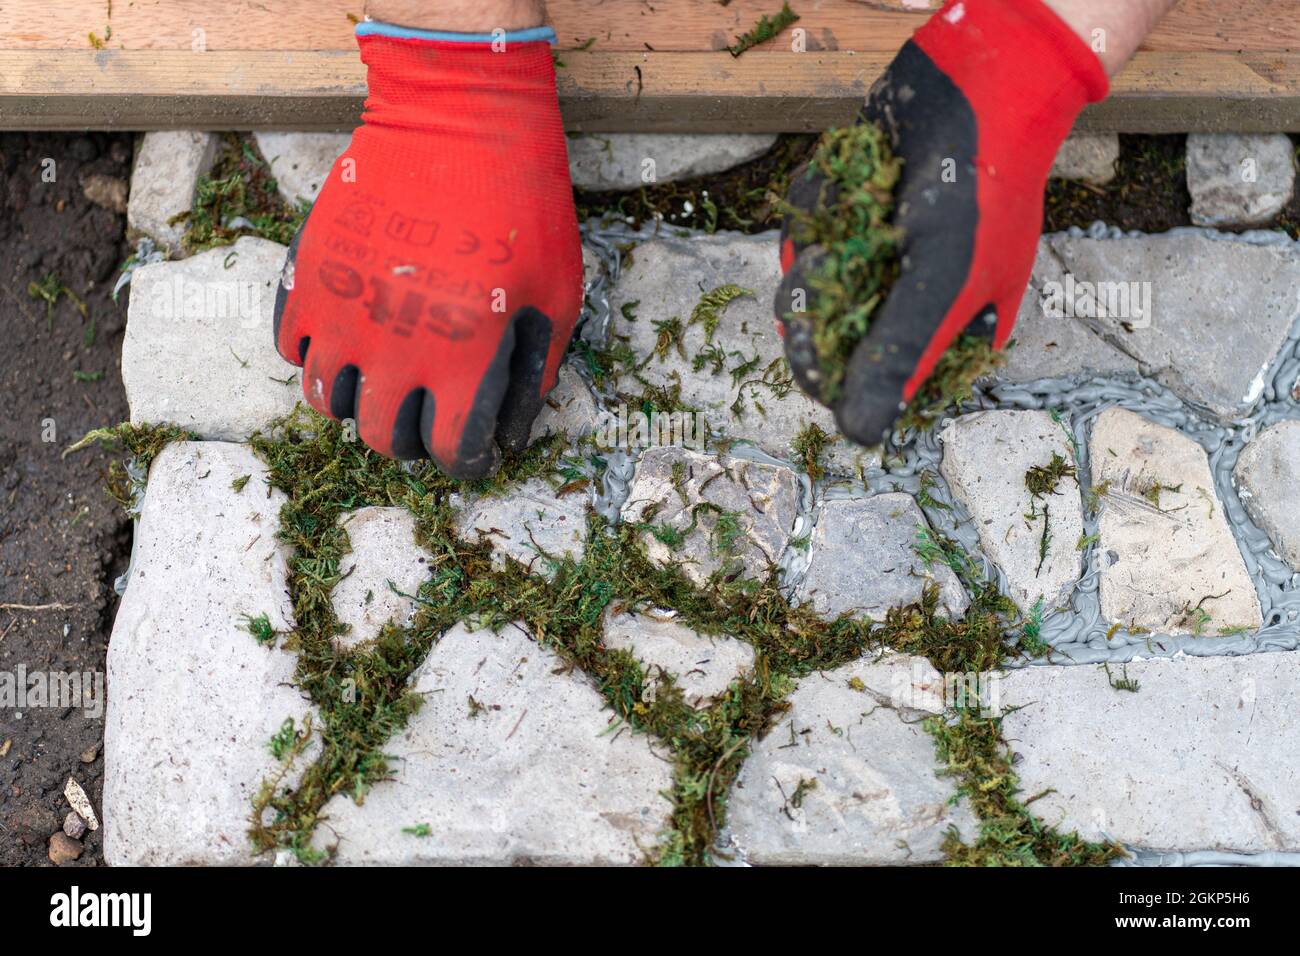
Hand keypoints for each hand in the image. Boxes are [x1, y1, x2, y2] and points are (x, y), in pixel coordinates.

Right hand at [273, 24, 581, 477]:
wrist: (457, 125)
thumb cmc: (522, 210)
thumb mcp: (557, 296)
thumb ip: (535, 372)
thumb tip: (510, 431)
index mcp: (462, 364)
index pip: (450, 452)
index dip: (465, 459)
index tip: (470, 446)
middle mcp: (393, 354)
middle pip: (383, 438)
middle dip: (410, 439)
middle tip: (426, 414)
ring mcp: (342, 316)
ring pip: (327, 402)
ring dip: (358, 403)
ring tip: (383, 379)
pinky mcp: (307, 277)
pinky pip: (290, 347)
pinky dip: (315, 354)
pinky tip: (347, 334)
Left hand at [775, 0, 1107, 443]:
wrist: (983, 81)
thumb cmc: (981, 188)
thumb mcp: (943, 283)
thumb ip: (897, 355)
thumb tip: (858, 436)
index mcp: (943, 331)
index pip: (871, 383)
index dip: (833, 378)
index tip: (812, 359)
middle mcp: (907, 298)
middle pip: (827, 338)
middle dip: (816, 307)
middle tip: (825, 272)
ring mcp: (875, 253)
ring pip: (808, 280)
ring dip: (818, 250)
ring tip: (852, 217)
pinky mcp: (851, 210)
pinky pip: (809, 224)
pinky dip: (819, 202)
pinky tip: (853, 179)